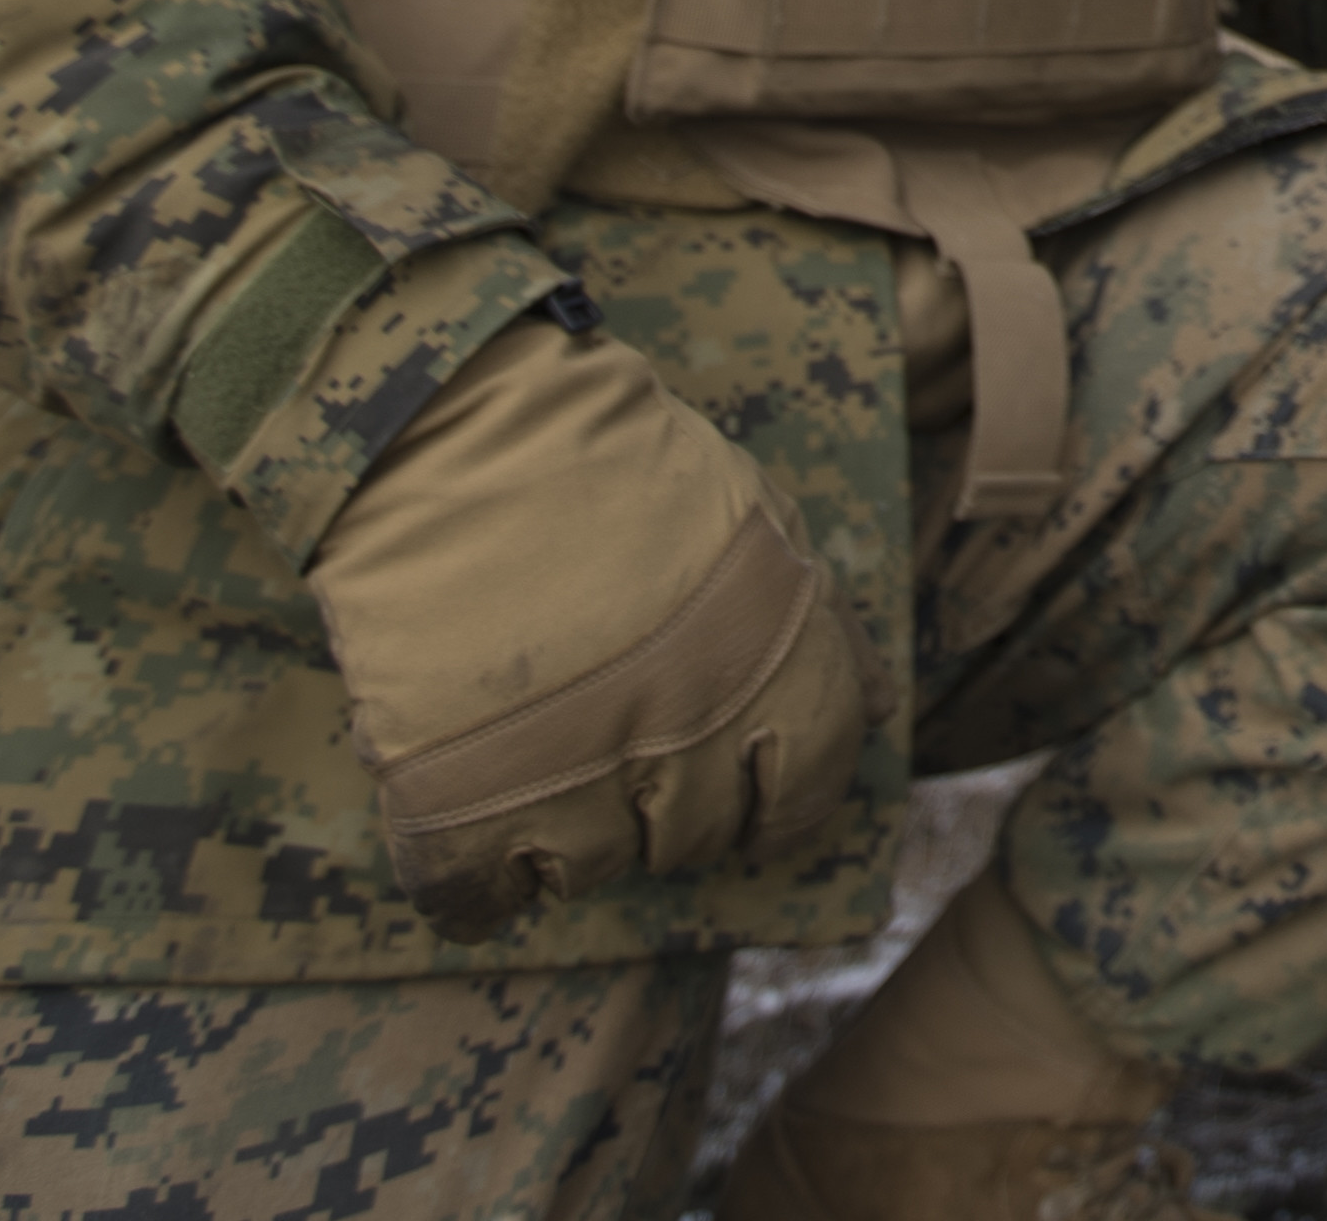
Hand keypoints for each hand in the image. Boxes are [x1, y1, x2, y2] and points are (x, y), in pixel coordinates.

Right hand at [305, 318, 884, 935]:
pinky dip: (471, 879)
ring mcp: (572, 782)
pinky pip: (476, 898)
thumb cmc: (613, 460)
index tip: (739, 787)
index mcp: (772, 668)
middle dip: (665, 805)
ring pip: (591, 870)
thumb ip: (815, 625)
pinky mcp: (454, 809)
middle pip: (695, 840)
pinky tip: (465, 824)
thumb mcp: (753, 518)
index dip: (773, 796)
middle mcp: (688, 740)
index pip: (807, 793)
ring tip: (534, 758)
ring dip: (567, 832)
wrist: (452, 429)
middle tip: (616, 744)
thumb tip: (874, 706)